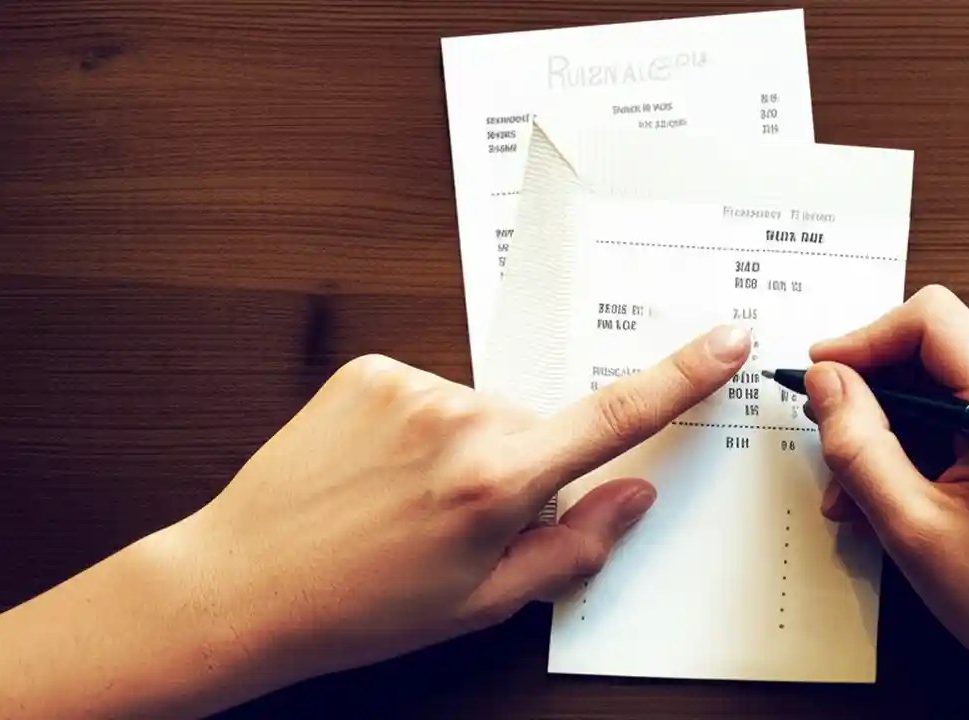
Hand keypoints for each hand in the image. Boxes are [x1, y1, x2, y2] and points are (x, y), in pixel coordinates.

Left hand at [89, 324, 747, 714]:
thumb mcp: (484, 600)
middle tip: (460, 520)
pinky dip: (421, 426)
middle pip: (537, 426)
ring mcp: (411, 386)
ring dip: (466, 447)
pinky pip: (430, 392)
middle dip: (521, 465)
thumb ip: (574, 543)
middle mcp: (461, 420)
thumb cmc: (362, 607)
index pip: (613, 419)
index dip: (681, 378)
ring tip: (404, 500)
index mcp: (498, 482)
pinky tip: (379, 471)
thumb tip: (633, 494)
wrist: (243, 584)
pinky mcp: (371, 369)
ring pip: (481, 410)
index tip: (725, 340)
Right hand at [804, 286, 968, 718]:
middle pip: (929, 350)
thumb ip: (859, 445)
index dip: (863, 341)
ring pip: (937, 382)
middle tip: (830, 449)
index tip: (820, 377)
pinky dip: (919, 442)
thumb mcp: (912, 526)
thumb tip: (825, 379)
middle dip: (871, 398)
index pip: (929, 320)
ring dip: (889, 430)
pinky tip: (892, 493)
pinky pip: (960, 407)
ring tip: (855, 494)